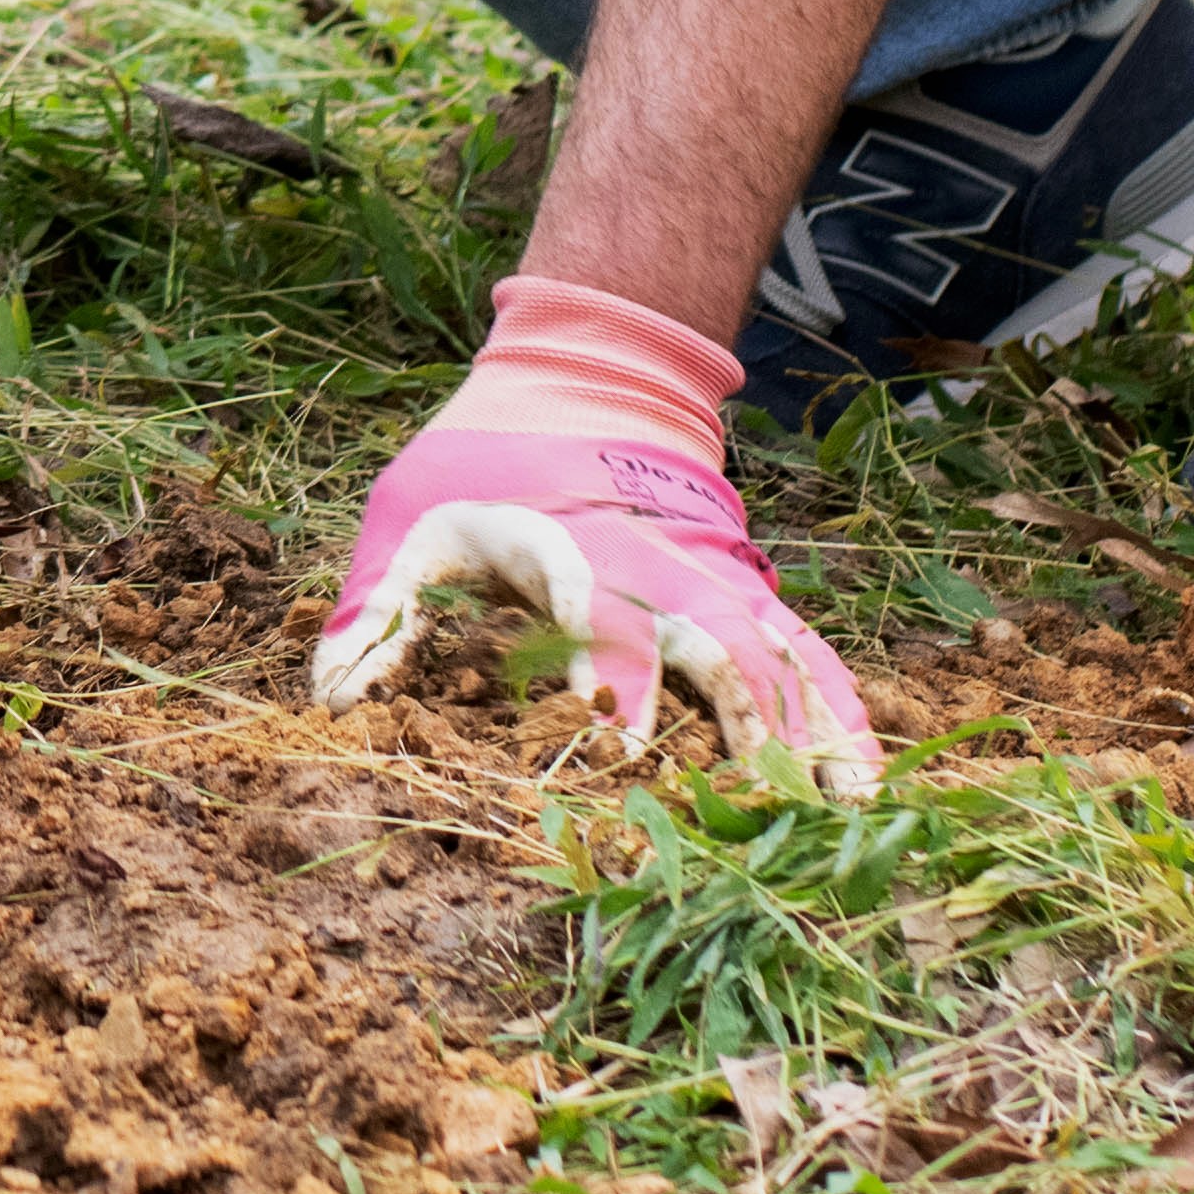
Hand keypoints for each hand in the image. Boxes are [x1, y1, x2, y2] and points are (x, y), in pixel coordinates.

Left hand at [305, 274, 884, 794]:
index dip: (602, 665)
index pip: (592, 606)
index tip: (607, 735)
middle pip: (705, 645)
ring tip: (837, 815)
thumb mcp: (411, 512)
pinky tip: (867, 789)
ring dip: (802, 734)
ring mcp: (712, 584)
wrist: (587, 378)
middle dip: (723, 725)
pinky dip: (843, 719)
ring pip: (773, 660)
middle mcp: (653, 570)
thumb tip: (326, 700)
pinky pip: (809, 660)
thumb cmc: (484, 461)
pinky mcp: (747, 598)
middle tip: (741, 805)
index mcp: (566, 547)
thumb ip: (374, 605)